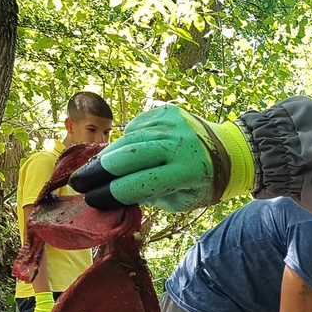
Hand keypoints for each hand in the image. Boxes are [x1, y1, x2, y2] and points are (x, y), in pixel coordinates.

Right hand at [69, 105, 253, 211]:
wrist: (232, 150)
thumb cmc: (206, 182)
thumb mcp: (185, 200)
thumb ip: (152, 196)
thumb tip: (115, 194)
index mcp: (187, 171)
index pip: (139, 183)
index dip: (111, 193)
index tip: (92, 200)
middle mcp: (179, 144)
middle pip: (128, 156)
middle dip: (99, 171)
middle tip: (78, 182)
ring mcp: (172, 124)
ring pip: (129, 139)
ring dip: (107, 156)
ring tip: (91, 169)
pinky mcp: (168, 112)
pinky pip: (137, 126)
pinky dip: (126, 140)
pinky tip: (118, 153)